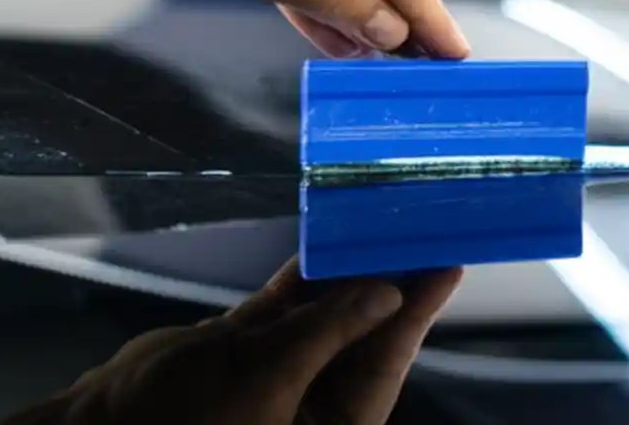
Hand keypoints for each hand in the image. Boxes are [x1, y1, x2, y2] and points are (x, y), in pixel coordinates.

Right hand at [3, 258, 461, 424]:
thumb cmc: (181, 420)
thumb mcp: (264, 380)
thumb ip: (325, 334)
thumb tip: (386, 295)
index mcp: (332, 424)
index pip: (387, 361)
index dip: (418, 312)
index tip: (447, 265)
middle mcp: (313, 398)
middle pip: (364, 332)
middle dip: (389, 282)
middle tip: (421, 228)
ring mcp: (279, 370)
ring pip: (327, 314)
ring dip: (349, 272)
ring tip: (383, 223)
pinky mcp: (246, 346)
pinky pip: (287, 306)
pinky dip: (305, 275)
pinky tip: (329, 239)